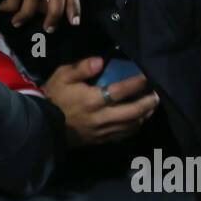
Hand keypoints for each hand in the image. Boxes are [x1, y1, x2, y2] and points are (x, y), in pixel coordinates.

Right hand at [44, 57, 158, 148]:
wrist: (43, 125)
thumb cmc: (54, 97)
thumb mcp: (63, 76)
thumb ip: (82, 67)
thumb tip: (101, 60)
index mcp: (93, 100)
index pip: (121, 90)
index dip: (138, 83)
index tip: (148, 76)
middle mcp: (101, 117)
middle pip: (133, 112)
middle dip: (148, 103)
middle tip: (157, 94)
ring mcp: (102, 131)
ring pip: (131, 125)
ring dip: (144, 115)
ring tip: (151, 106)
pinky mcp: (101, 140)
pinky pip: (123, 135)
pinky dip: (134, 127)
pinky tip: (138, 120)